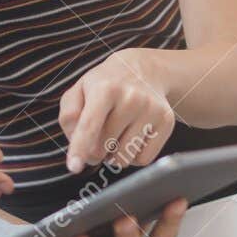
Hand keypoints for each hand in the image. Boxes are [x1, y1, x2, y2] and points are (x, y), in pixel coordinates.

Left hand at [58, 50, 175, 173]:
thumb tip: (77, 143)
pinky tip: (131, 138)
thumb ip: (69, 116)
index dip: (80, 148)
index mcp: (105, 89)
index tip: (74, 167)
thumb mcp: (78, 91)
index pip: (89, 125)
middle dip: (93, 150)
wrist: (144, 69)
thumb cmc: (105, 85)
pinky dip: (133, 156)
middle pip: (102, 148)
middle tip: (97, 135)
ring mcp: (151, 110)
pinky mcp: (166, 121)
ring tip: (115, 135)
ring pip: (123, 159)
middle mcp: (131, 98)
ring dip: (113, 156)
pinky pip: (143, 159)